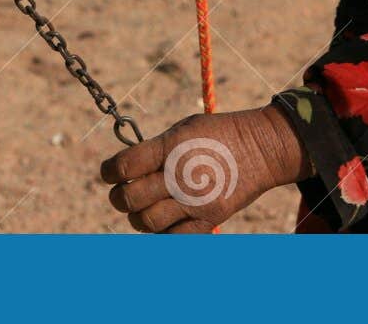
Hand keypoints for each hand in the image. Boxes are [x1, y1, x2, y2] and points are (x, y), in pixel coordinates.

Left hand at [100, 105, 312, 232]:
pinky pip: (173, 238)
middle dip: (119, 197)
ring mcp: (193, 202)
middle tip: (124, 192)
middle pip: (129, 199)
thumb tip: (127, 169)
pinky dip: (162, 233)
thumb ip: (155, 149)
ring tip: (144, 207)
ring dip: (138, 217)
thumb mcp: (183, 128)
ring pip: (146, 223)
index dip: (108, 172)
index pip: (123, 167)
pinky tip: (165, 220)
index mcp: (170, 148)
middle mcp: (178, 177)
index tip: (109, 173)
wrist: (260, 148)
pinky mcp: (208, 219)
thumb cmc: (217, 133)